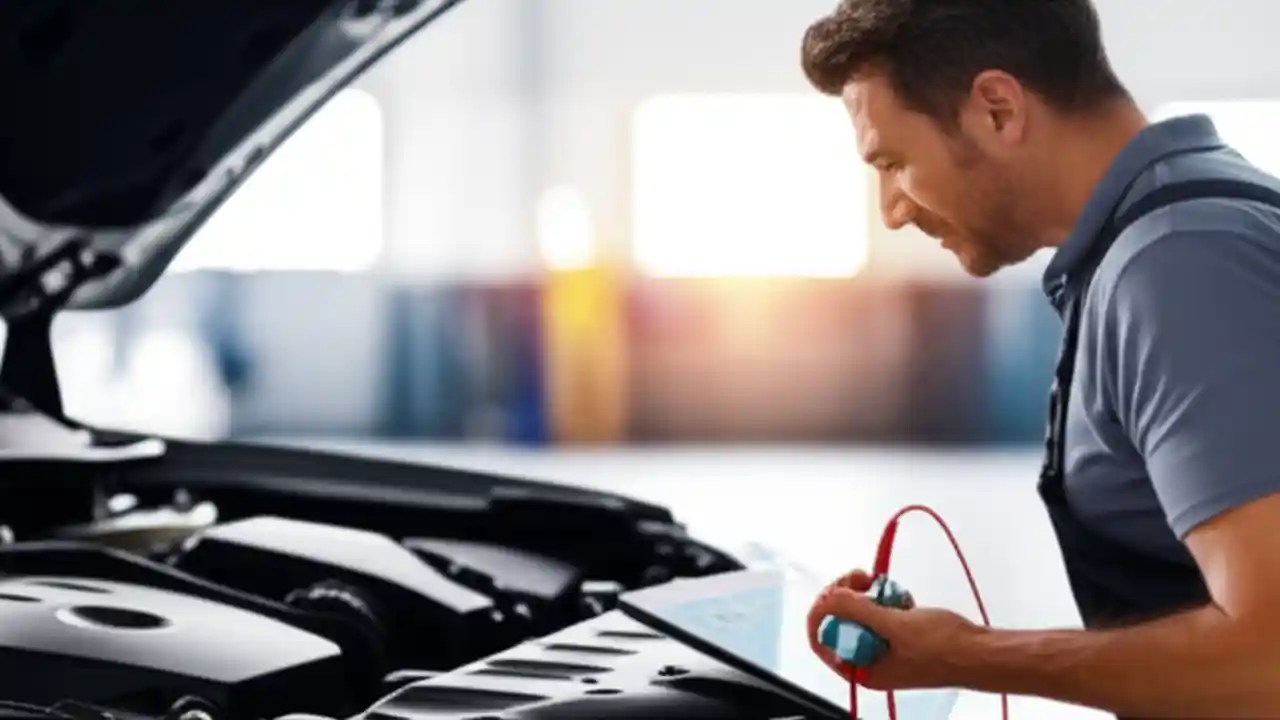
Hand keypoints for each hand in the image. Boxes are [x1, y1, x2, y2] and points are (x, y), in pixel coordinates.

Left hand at [807, 569, 982, 690]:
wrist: (981, 651)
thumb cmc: (944, 648)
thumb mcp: (895, 626)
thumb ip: (858, 611)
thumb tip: (828, 598)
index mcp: (863, 670)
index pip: (822, 641)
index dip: (822, 613)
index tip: (834, 590)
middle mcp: (870, 661)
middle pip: (838, 622)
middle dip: (845, 596)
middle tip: (860, 577)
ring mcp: (884, 647)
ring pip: (858, 614)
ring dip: (867, 594)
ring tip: (883, 586)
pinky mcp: (898, 634)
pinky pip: (879, 612)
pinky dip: (886, 599)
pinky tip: (901, 596)